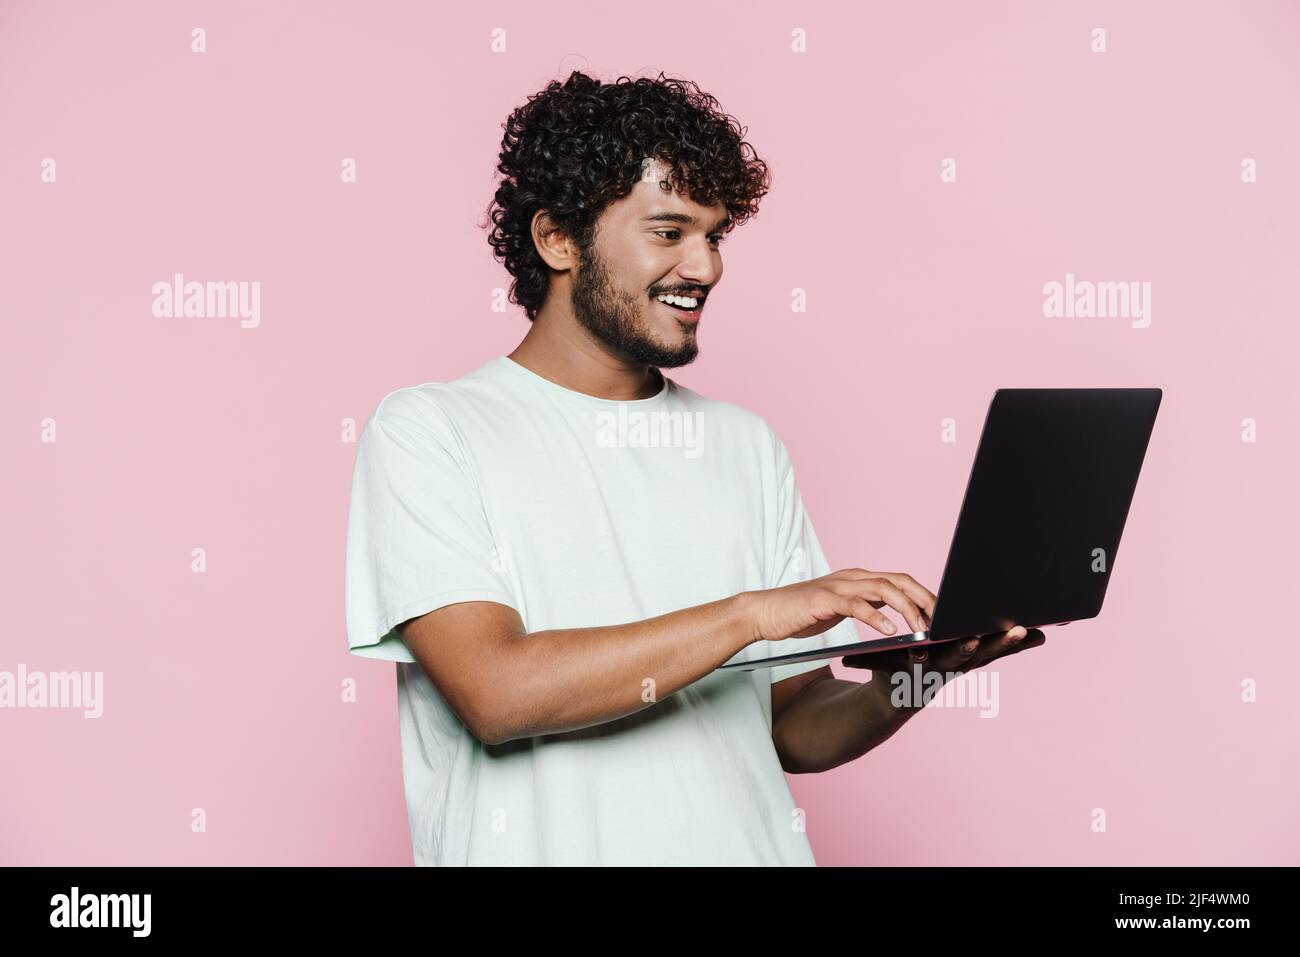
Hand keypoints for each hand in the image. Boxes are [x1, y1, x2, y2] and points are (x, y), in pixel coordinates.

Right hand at [744, 569, 936, 642]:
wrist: (765, 612)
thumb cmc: (801, 613)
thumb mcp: (839, 608)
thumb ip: (864, 606)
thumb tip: (892, 616)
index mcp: (857, 579)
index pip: (899, 580)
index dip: (923, 595)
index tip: (941, 615)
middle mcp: (852, 578)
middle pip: (898, 580)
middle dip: (924, 599)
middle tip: (942, 621)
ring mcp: (838, 586)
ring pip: (883, 589)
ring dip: (907, 608)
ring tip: (922, 628)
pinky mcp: (824, 600)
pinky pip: (857, 606)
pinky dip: (877, 617)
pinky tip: (891, 631)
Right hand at [843, 625, 1047, 706]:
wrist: (900, 697)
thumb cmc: (886, 676)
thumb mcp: (875, 667)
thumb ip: (866, 662)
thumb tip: (844, 661)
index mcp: (928, 666)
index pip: (945, 658)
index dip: (959, 650)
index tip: (972, 640)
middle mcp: (950, 667)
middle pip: (978, 655)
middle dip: (999, 643)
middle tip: (1019, 630)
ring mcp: (964, 665)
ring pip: (992, 652)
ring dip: (1013, 643)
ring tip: (1035, 631)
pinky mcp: (970, 660)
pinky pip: (996, 651)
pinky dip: (1015, 643)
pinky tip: (1039, 635)